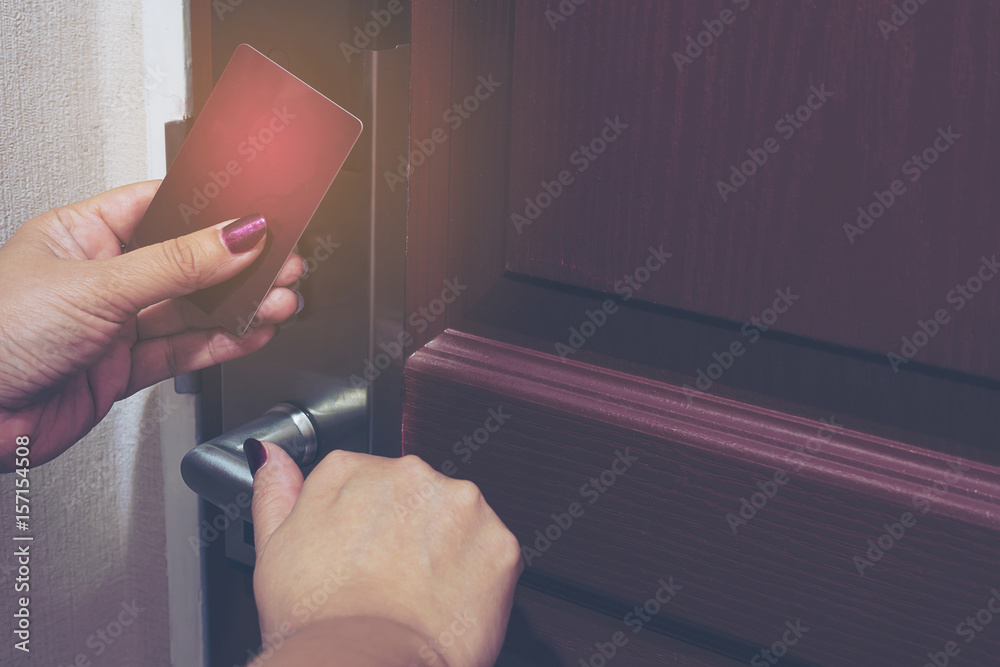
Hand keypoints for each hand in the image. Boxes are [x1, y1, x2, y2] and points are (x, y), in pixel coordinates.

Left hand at [0, 181, 304, 469]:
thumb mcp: (97, 286)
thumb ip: (177, 265)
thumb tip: (237, 235)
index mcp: (83, 234)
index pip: (162, 207)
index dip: (212, 208)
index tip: (258, 211)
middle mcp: (101, 276)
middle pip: (186, 263)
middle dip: (238, 265)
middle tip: (283, 263)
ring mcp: (113, 324)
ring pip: (190, 310)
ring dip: (238, 307)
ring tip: (280, 300)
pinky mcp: (121, 369)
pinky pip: (182, 350)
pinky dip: (221, 343)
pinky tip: (251, 332)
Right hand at [248, 442, 522, 666]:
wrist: (367, 664)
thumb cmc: (320, 619)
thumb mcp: (275, 550)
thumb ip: (276, 492)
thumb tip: (270, 455)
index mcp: (354, 469)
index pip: (368, 479)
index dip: (367, 523)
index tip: (364, 552)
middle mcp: (410, 475)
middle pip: (416, 495)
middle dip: (409, 531)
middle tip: (389, 578)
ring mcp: (460, 505)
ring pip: (458, 519)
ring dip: (446, 548)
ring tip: (417, 592)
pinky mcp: (498, 541)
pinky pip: (491, 552)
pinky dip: (476, 576)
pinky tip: (446, 601)